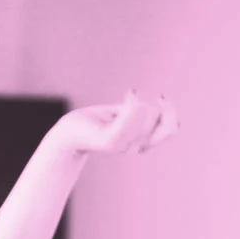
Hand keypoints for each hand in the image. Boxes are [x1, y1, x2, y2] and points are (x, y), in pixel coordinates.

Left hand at [48, 91, 178, 154]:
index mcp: (140, 141)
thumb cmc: (94, 122)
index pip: (171, 128)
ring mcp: (123, 144)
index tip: (160, 95)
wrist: (68, 134)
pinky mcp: (110, 140)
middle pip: (160, 119)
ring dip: (137, 103)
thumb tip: (161, 107)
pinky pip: (131, 118)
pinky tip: (131, 92)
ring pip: (147, 115)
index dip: (171, 111)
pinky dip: (134, 102)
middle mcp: (134, 146)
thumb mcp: (122, 115)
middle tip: (140, 97)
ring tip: (120, 104)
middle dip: (157, 107)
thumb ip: (139, 113)